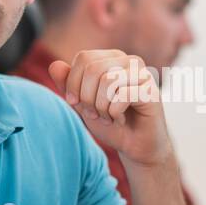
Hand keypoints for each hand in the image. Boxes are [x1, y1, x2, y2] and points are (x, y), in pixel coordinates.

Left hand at [48, 49, 171, 166]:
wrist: (135, 146)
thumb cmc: (109, 123)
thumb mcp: (82, 104)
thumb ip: (67, 85)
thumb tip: (54, 65)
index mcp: (111, 58)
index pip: (83, 58)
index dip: (73, 83)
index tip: (77, 104)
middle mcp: (128, 60)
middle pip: (94, 68)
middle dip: (87, 97)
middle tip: (94, 114)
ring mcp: (142, 74)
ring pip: (109, 80)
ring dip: (101, 107)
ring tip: (107, 117)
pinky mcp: (152, 90)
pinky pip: (123, 96)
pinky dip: (115, 114)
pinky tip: (121, 120)